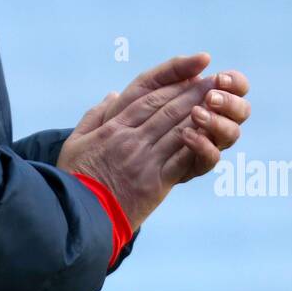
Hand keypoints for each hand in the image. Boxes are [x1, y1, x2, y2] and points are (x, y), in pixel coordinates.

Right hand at [55, 55, 253, 226]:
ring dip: (200, 112)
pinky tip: (211, 133)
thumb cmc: (74, 179)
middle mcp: (130, 140)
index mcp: (112, 129)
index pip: (146, 98)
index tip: (190, 73)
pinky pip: (180, 159)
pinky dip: (197, 144)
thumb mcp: (76, 142)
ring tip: (217, 100)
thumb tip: (112, 95)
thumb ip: (94, 116)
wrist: (77, 217)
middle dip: (192, 92)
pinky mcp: (155, 183)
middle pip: (166, 109)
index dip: (171, 83)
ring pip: (177, 129)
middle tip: (213, 80)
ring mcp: (144, 160)